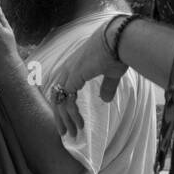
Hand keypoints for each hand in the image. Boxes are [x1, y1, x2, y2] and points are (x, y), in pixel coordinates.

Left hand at [48, 15, 129, 138]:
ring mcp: (68, 73)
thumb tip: (105, 100)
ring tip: (71, 134)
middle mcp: (67, 70)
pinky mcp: (74, 77)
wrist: (117, 39)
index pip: (61, 89)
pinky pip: (68, 101)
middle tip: (64, 133)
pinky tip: (79, 124)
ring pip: (59, 101)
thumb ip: (106, 86)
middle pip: (56, 97)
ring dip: (65, 119)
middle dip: (59, 117)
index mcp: (74, 67)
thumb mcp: (110, 73)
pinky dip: (72, 114)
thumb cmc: (116, 52)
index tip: (67, 120)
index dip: (62, 106)